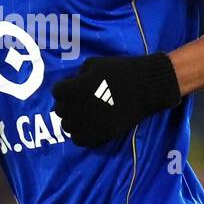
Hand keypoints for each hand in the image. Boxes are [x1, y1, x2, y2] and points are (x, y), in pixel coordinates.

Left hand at [50, 52, 181, 146]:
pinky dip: (80, 134)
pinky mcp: (101, 133)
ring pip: (67, 127)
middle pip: (60, 110)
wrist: (145, 87)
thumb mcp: (95, 64)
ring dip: (72, 120)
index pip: (57, 92)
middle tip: (77, 101)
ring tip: (81, 115)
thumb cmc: (120, 70)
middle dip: (66, 104)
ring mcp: (89, 123)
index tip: (71, 87)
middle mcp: (78, 107)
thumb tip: (72, 84)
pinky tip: (87, 126)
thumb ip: (79, 75)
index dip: (63, 89)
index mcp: (75, 88)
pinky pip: (79, 140)